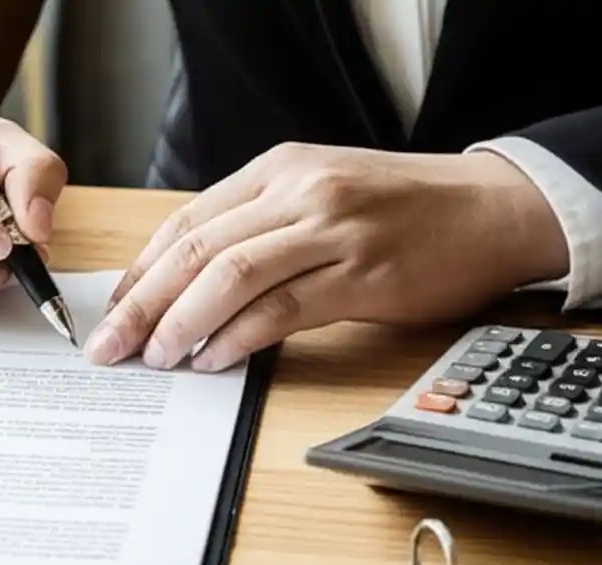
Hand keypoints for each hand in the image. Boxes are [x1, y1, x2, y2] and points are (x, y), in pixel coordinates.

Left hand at [84, 142, 568, 370]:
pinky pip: (282, 309)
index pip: (187, 222)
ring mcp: (333, 230)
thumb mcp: (318, 194)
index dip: (141, 271)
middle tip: (109, 346)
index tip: (113, 311)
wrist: (492, 208)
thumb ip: (257, 226)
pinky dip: (239, 338)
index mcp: (279, 169)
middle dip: (142, 303)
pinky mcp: (364, 275)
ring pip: (231, 276)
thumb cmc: (400, 209)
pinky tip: (213, 359)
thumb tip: (187, 284)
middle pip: (197, 249)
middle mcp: (300, 191)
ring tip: (155, 358)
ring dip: (182, 323)